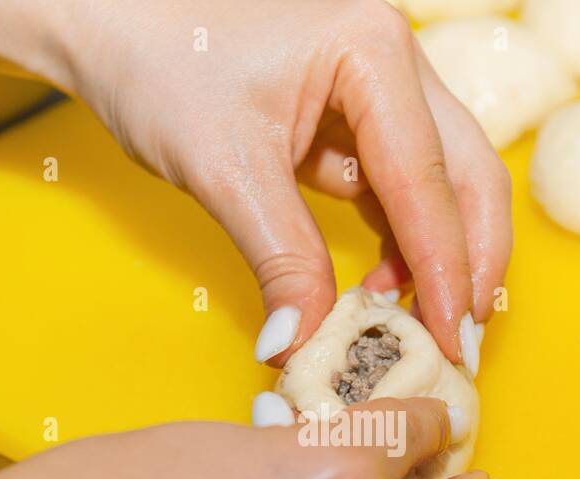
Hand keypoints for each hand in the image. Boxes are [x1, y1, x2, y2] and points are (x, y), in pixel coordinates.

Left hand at [62, 0, 511, 370]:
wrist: (112, 18)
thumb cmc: (160, 61)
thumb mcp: (224, 168)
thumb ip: (279, 258)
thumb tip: (303, 345)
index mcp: (374, 54)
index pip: (428, 181)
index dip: (446, 271)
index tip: (453, 344)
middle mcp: (396, 64)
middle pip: (466, 178)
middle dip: (468, 265)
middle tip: (459, 345)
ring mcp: (381, 91)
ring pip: (440, 188)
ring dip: (435, 260)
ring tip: (413, 328)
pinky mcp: (356, 121)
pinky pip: (397, 191)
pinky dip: (398, 244)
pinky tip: (378, 288)